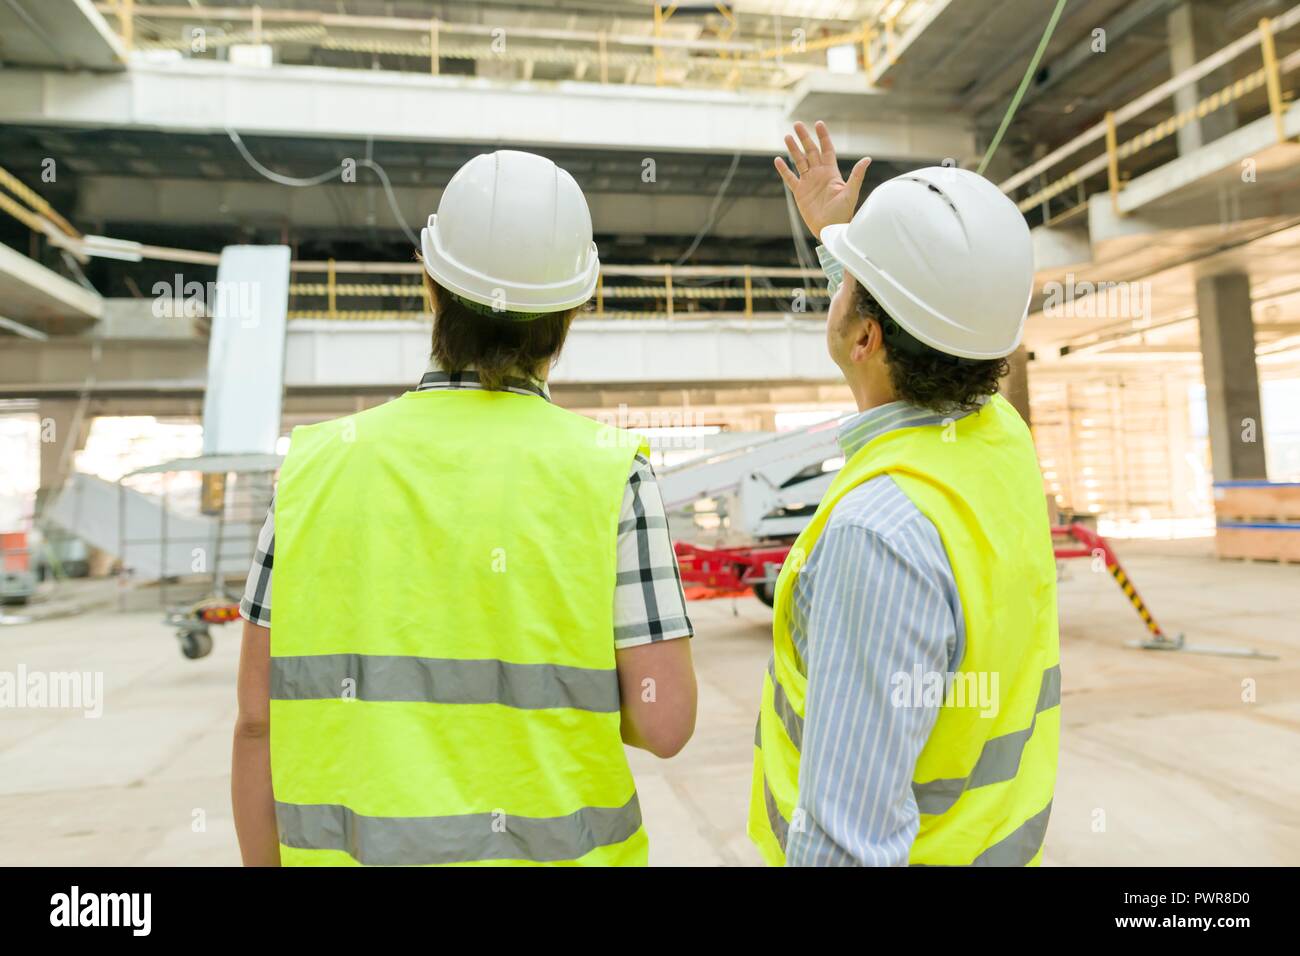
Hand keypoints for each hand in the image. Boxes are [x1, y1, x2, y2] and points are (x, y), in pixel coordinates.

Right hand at [775, 120, 870, 239]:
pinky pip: (790, 178)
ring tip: (787, 136)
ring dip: (793, 149)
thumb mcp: (851, 193)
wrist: (830, 229)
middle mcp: (819, 174)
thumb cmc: (843, 213)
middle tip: (797, 124)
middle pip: (810, 151)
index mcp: (831, 172)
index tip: (819, 124)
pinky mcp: (799, 192)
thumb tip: (867, 159)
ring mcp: (808, 182)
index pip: (826, 149)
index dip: (823, 136)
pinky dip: (784, 169)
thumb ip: (857, 175)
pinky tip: (778, 160)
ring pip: (799, 161)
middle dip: (804, 138)